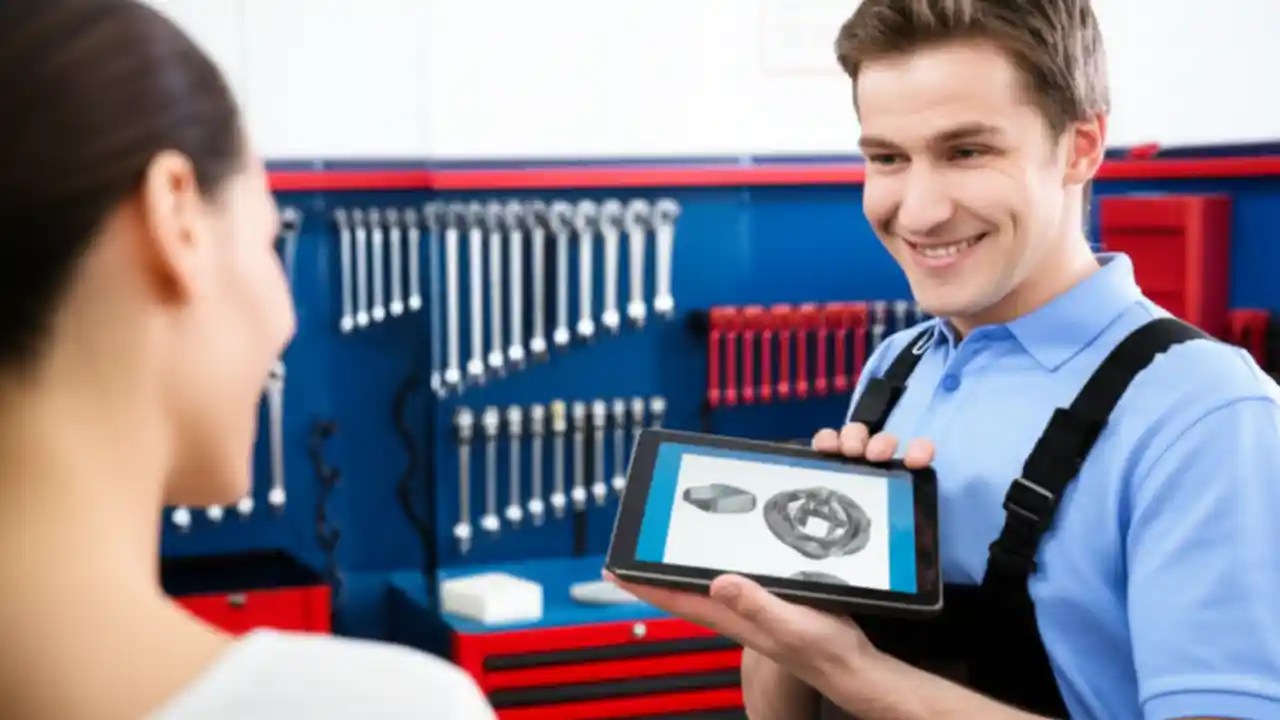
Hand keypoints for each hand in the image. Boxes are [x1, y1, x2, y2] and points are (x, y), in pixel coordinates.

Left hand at [607, 423, 935, 688]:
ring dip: (680, 563)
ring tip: (663, 543)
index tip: (613, 568)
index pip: (675, 596)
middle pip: (682, 586)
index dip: (642, 583)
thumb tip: (718, 581)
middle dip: (654, 569)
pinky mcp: (770, 598)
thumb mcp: (790, 623)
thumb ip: (756, 604)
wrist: (850, 664)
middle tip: (631, 547)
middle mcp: (734, 609)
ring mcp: (750, 604)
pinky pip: (732, 576)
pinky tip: (721, 551)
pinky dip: (717, 560)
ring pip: (704, 580)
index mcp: (732, 614)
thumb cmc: (822, 649)